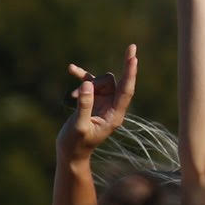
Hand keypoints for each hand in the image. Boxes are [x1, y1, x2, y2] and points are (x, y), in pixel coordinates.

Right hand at [56, 45, 138, 160]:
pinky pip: (89, 83)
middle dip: (100, 81)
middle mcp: (112, 107)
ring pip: (101, 81)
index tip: (134, 57)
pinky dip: (82, 77)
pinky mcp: (92, 100)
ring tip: (70, 98)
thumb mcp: (79, 126)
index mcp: (115, 115)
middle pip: (112, 83)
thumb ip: (84, 105)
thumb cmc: (76, 143)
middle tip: (126, 51)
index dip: (130, 73)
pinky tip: (72, 69)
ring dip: (86, 84)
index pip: (126, 90)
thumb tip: (87, 84)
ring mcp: (103, 102)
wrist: (70, 153)